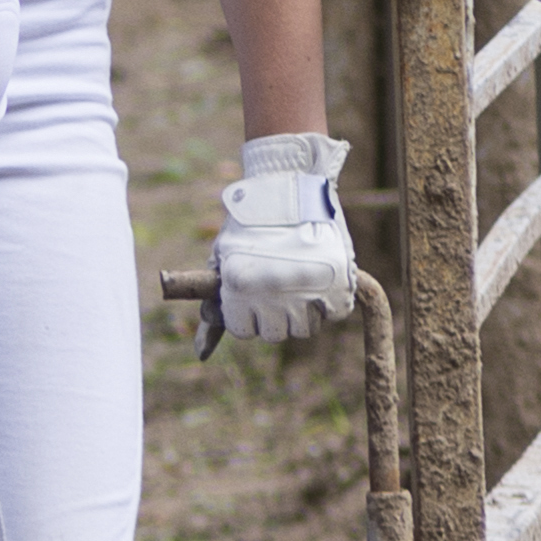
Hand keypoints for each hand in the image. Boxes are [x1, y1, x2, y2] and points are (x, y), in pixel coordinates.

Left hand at [213, 132, 356, 342]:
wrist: (288, 186)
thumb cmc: (248, 225)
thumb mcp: (223, 260)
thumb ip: (214, 306)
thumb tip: (200, 354)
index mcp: (240, 288)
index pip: (244, 331)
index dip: (247, 317)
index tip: (252, 301)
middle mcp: (273, 293)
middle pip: (276, 334)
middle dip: (274, 317)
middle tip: (277, 292)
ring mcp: (308, 289)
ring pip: (305, 328)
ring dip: (302, 312)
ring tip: (297, 283)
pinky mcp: (340, 283)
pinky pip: (336, 313)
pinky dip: (330, 303)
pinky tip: (319, 281)